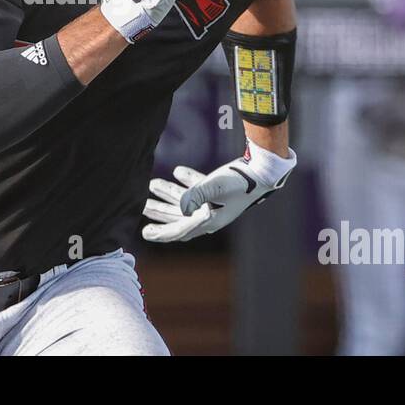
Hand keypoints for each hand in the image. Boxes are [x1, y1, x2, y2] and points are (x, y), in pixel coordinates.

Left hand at [142, 141, 296, 242]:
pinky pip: (198, 189)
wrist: (262, 172)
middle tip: (142, 206)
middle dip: (159, 212)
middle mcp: (210, 216)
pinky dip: (186, 182)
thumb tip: (181, 208)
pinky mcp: (219, 191)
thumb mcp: (214, 188)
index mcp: (209, 221)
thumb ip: (194, 196)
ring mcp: (214, 204)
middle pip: (178, 217)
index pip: (180, 231)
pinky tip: (177, 172)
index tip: (145, 233)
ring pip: (186, 202)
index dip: (161, 233)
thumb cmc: (239, 182)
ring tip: (152, 184)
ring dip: (169, 194)